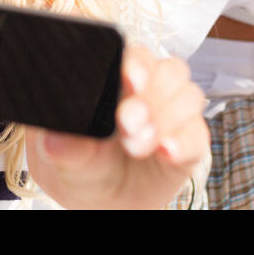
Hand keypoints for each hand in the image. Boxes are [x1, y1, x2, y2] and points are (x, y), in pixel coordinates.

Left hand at [25, 46, 208, 208]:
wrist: (104, 200)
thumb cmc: (81, 164)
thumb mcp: (64, 157)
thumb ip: (64, 147)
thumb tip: (55, 140)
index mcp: (115, 75)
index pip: (130, 54)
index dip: (133, 62)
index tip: (129, 78)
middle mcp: (149, 85)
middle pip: (166, 69)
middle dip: (149, 94)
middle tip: (128, 122)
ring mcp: (172, 111)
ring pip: (188, 94)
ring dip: (165, 118)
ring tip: (137, 145)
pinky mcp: (189, 140)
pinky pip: (198, 133)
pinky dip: (184, 141)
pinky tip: (166, 151)